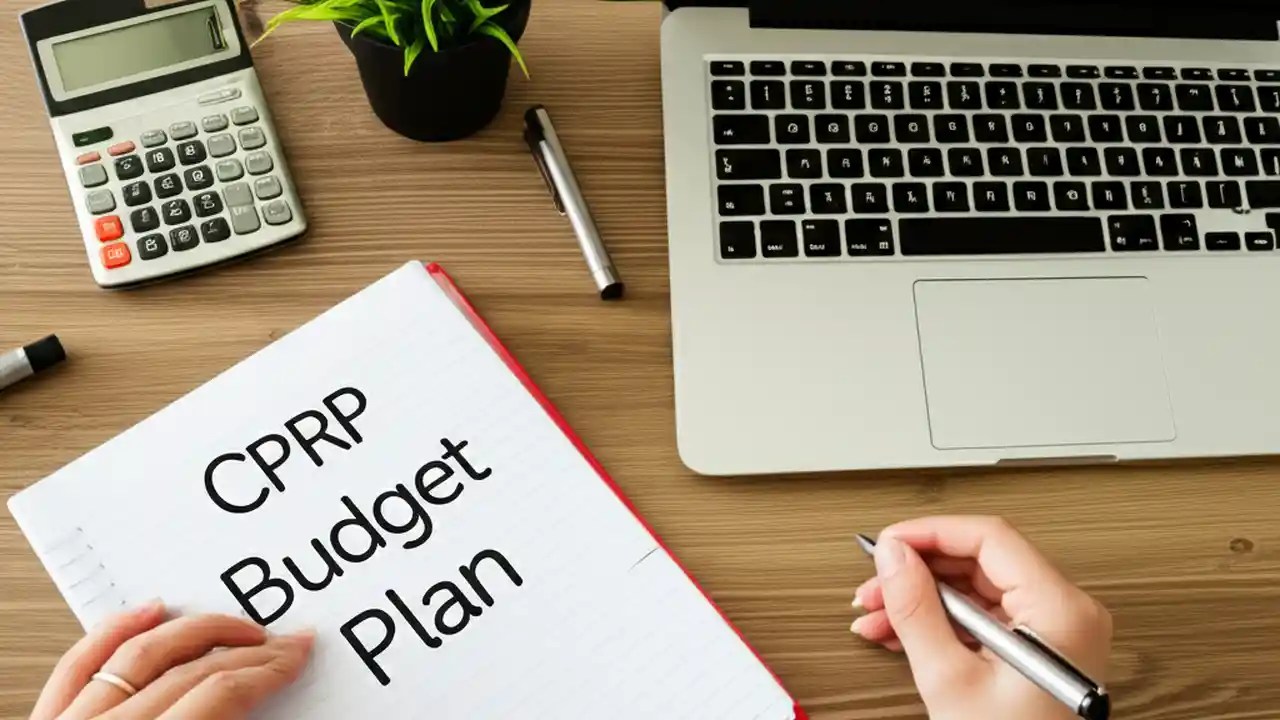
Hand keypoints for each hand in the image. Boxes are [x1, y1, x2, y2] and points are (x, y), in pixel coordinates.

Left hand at [29, 603, 312, 719]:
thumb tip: (258, 719)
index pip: (220, 697)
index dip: (267, 672)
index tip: (293, 658)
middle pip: (190, 671)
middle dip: (248, 650)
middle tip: (282, 642)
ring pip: (140, 654)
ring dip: (196, 631)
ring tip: (234, 625)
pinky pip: (79, 664)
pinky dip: (116, 631)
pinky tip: (148, 613)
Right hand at [850, 516, 1111, 719]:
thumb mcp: (950, 680)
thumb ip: (916, 609)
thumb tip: (893, 556)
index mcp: (1061, 611)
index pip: (989, 538)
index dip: (930, 533)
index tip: (888, 543)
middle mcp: (1067, 612)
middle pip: (980, 561)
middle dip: (917, 572)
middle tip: (874, 585)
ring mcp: (1053, 630)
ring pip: (975, 588)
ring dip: (920, 598)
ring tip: (876, 616)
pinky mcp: (1036, 647)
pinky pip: (982, 616)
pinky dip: (939, 621)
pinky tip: (899, 632)